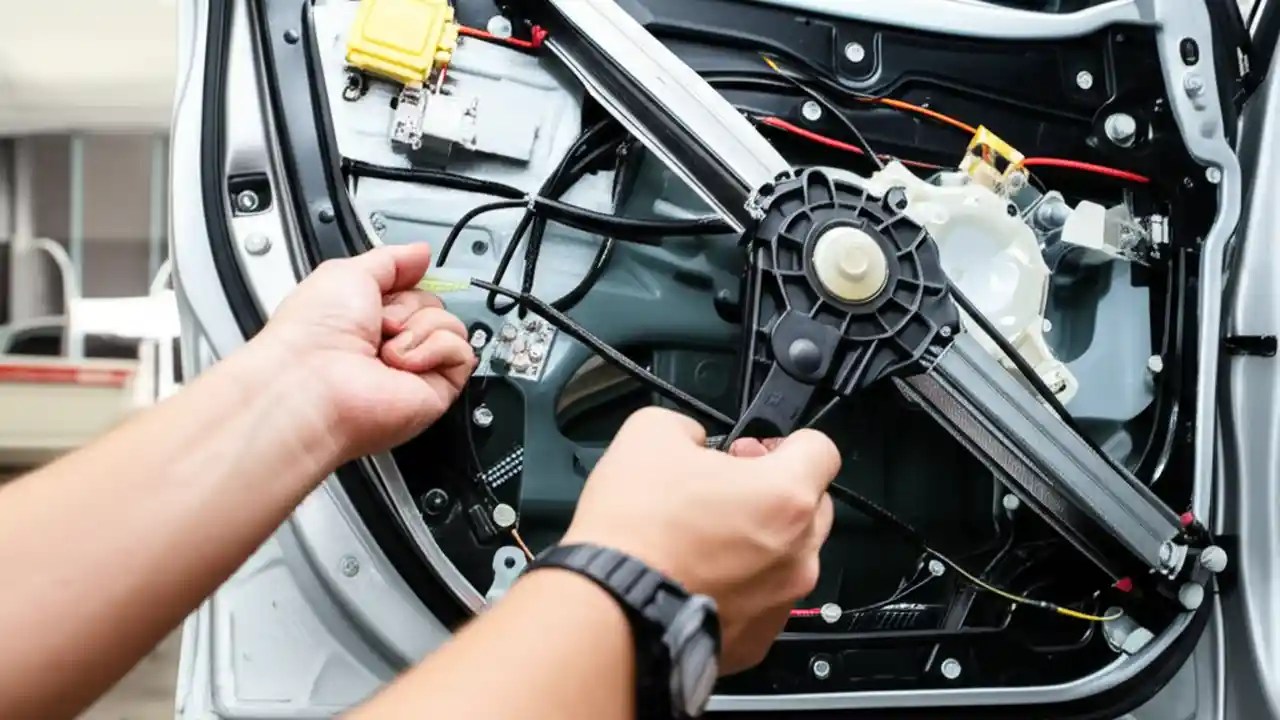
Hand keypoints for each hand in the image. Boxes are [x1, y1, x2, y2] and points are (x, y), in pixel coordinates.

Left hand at [255, 244, 476, 461]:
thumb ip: (391, 259)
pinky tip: (403, 362)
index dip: (409, 283)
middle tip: (381, 322)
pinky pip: (461, 352)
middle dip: (409, 306)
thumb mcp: (348, 272)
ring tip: (386, 348)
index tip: (402, 280)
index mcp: (369, 318)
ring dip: (418, 328)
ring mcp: (414, 368)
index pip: (414, 290)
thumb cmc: (312, 335)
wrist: (312, 383)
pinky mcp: (434, 390)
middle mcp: (392, 344)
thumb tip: (422, 253)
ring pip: (451, 326)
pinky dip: (434, 349)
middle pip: (435, 306)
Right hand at [561, 408, 839, 674]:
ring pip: (789, 556)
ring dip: (758, 541)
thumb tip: (693, 440)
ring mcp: (781, 601)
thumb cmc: (633, 533)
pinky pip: (763, 600)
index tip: (756, 450)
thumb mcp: (649, 434)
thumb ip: (688, 426)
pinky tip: (696, 575)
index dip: (786, 441)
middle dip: (773, 491)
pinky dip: (740, 586)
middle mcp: (797, 553)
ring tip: (703, 537)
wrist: (607, 609)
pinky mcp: (757, 640)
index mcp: (786, 496)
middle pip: (811, 506)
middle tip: (722, 489)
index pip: (822, 449)